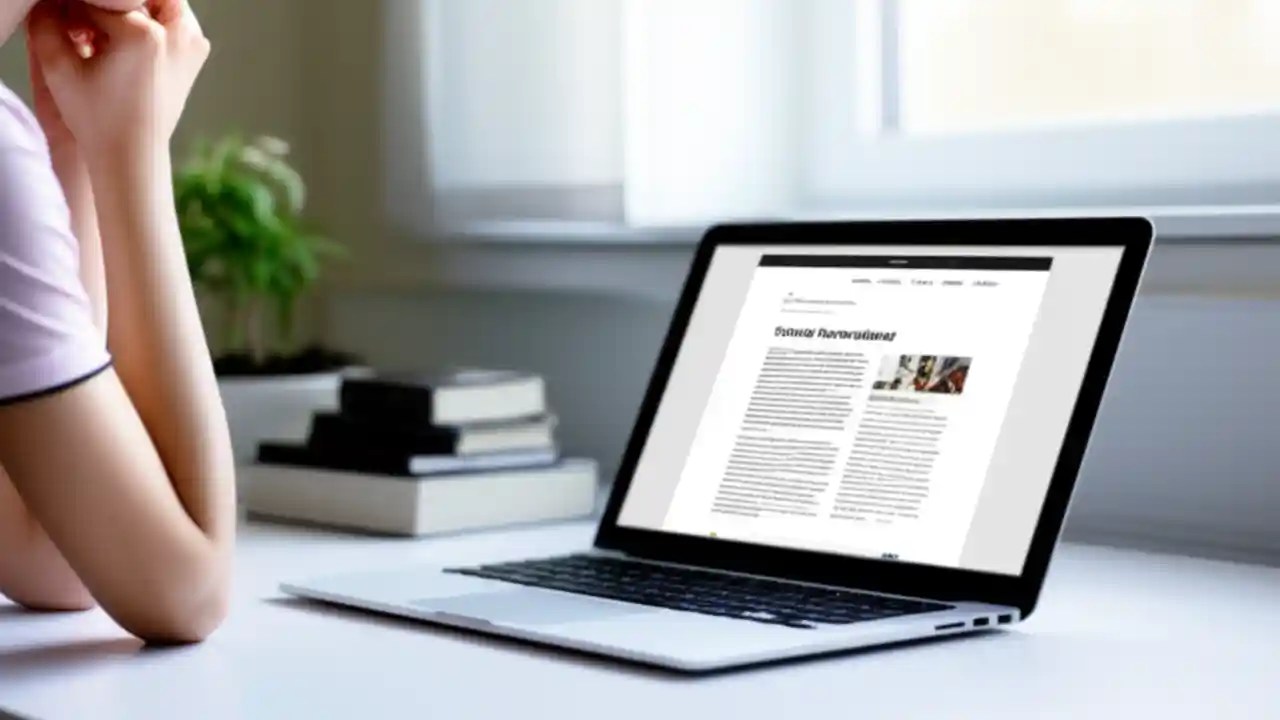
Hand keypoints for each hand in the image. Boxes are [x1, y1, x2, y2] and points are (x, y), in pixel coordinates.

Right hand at [26, 0, 209, 164]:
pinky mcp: (196, 53)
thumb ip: (45, 21)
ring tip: (105, 39)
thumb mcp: (59, 68)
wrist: (133, 156)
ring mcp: (193, 44)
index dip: (74, 11)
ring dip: (129, 10)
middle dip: (108, 5)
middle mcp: (178, 34)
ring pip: (156, 2)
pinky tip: (122, 46)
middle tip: (89, 31)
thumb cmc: (97, 118)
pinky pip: (170, 20)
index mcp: (144, 34)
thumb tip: (52, 3)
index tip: (68, 28)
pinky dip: (147, 23)